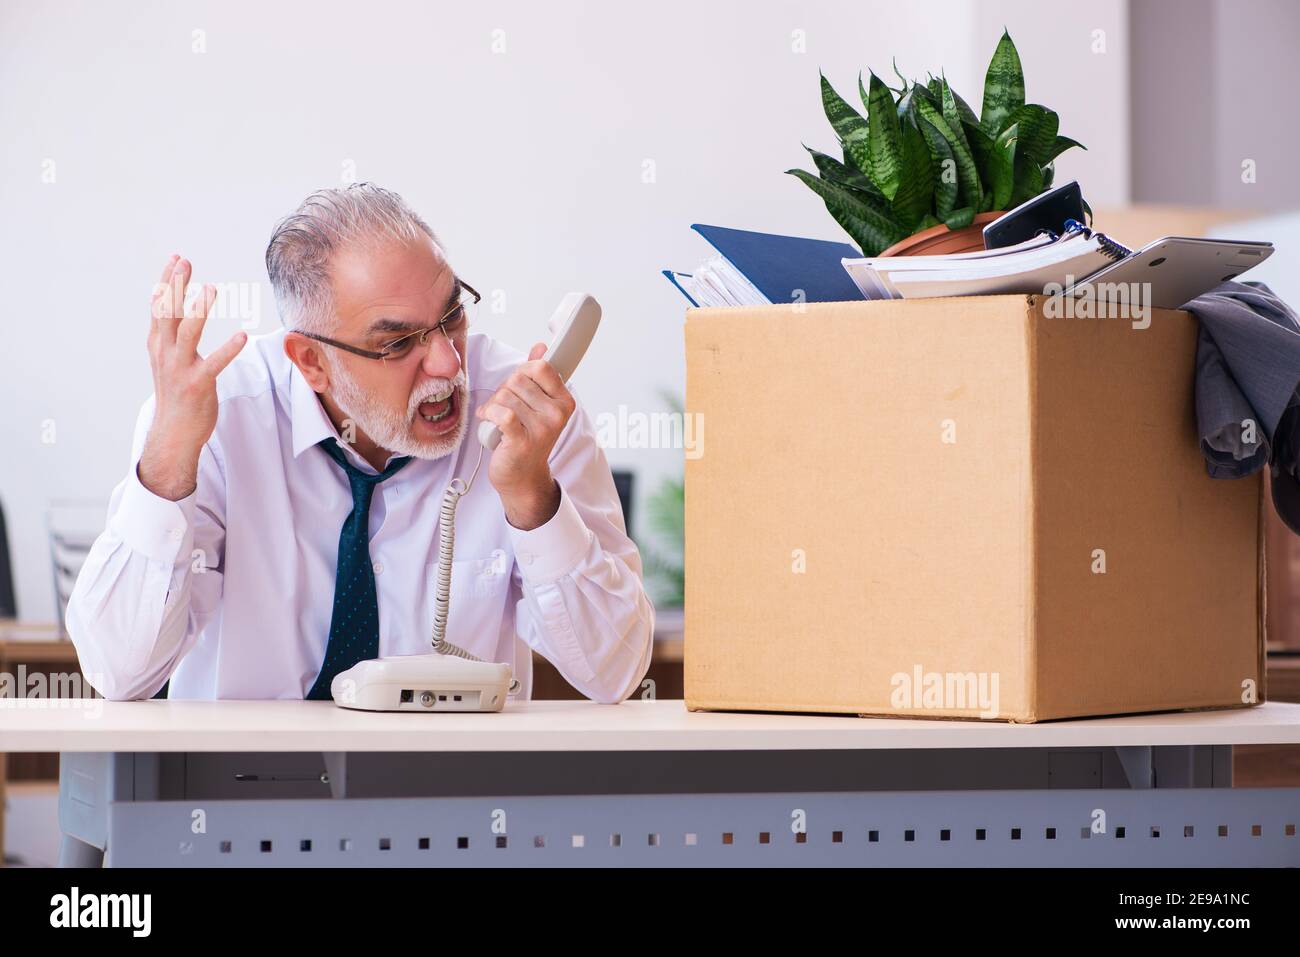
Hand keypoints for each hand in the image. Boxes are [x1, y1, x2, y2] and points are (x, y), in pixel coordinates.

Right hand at [137, 255, 246, 500]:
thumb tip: (174, 307)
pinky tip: (242, 336)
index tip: (175, 258)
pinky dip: (228, 349)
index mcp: (158, 345)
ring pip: (187, 334)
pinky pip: (215, 363)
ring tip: (212, 289)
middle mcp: (165, 354)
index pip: (159, 306)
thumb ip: (171, 335)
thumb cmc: (176, 393)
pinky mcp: (198, 384)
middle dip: (175, 286)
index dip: (166, 281)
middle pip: (168, 313)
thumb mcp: (168, 360)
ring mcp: (180, 369)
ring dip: (199, 310)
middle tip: (184, 262)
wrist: (173, 433)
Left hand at [476, 342, 573, 528]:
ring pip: (505, 395)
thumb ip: (539, 375)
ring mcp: (542, 429)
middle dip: (504, 390)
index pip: (540, 367)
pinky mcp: (522, 441)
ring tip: (497, 419)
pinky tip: (489, 421)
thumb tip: (541, 347)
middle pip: (518, 379)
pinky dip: (489, 413)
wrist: (522, 477)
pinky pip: (501, 412)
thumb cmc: (527, 438)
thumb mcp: (537, 405)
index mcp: (564, 401)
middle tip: (505, 409)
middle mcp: (557, 414)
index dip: (522, 372)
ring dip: (494, 405)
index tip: (519, 388)